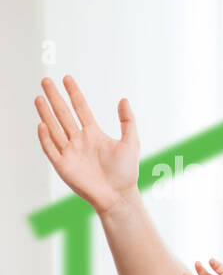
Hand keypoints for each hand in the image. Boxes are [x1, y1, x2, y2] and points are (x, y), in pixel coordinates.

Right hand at [35, 76, 140, 214]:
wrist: (119, 195)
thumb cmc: (126, 171)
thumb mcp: (131, 143)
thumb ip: (127, 121)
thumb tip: (124, 99)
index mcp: (94, 134)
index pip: (81, 109)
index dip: (74, 93)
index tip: (67, 78)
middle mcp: (79, 140)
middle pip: (64, 114)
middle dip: (55, 98)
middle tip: (46, 80)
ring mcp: (70, 152)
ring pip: (54, 128)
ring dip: (46, 113)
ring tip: (39, 98)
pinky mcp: (63, 165)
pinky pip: (51, 149)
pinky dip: (46, 138)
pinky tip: (42, 124)